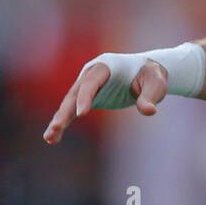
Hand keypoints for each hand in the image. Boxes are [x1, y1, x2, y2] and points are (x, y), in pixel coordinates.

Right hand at [43, 53, 170, 144]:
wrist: (148, 73)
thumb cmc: (152, 76)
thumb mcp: (156, 84)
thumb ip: (151, 96)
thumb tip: (148, 110)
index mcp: (106, 66)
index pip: (92, 81)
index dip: (85, 96)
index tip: (81, 114)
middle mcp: (91, 74)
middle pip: (75, 93)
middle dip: (65, 111)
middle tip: (56, 128)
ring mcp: (87, 86)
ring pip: (69, 103)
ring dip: (59, 120)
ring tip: (49, 138)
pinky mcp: (87, 98)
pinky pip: (72, 111)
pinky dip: (63, 123)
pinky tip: (52, 138)